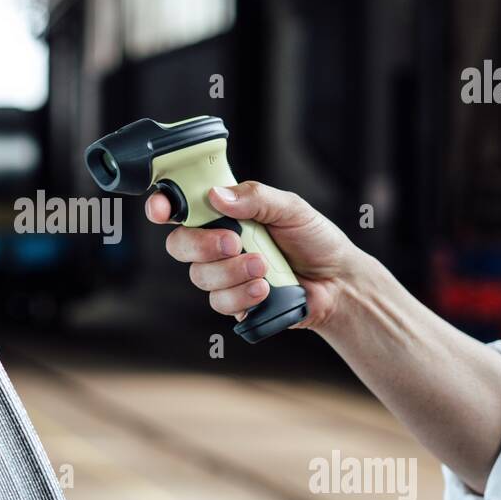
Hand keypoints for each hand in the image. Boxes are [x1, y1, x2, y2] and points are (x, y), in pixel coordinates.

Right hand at [145, 182, 358, 329]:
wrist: (338, 282)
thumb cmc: (315, 240)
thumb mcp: (291, 208)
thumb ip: (255, 198)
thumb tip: (216, 195)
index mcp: (226, 214)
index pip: (183, 207)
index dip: (164, 206)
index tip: (162, 210)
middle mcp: (218, 244)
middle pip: (180, 244)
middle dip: (202, 245)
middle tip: (235, 243)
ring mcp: (223, 275)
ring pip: (200, 276)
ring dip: (232, 272)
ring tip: (265, 268)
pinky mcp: (234, 303)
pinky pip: (219, 302)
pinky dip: (242, 295)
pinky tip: (266, 289)